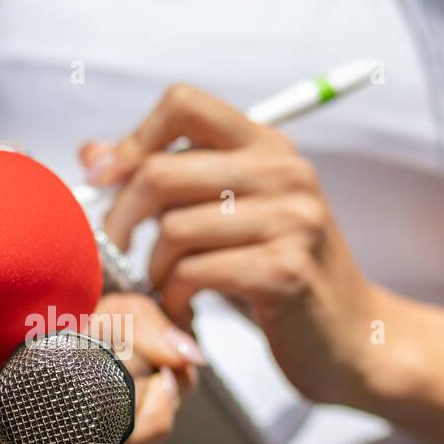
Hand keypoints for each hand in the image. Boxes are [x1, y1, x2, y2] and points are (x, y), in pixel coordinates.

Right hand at [0, 292, 201, 443]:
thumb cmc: (4, 331)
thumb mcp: (68, 307)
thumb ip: (137, 322)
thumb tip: (191, 362)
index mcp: (1, 413)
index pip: (105, 424)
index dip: (150, 402)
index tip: (163, 369)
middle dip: (157, 415)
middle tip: (167, 378)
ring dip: (145, 436)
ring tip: (146, 395)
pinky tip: (125, 426)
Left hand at [82, 83, 396, 406]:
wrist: (352, 339)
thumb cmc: (277, 277)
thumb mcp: (227, 218)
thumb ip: (167, 183)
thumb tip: (91, 151)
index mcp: (267, 145)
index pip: (183, 104)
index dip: (132, 140)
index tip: (104, 182)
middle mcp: (284, 171)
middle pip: (161, 172)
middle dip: (121, 220)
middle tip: (114, 256)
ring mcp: (292, 219)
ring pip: (173, 229)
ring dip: (152, 270)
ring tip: (165, 289)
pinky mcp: (285, 271)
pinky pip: (194, 273)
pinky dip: (175, 298)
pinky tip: (186, 310)